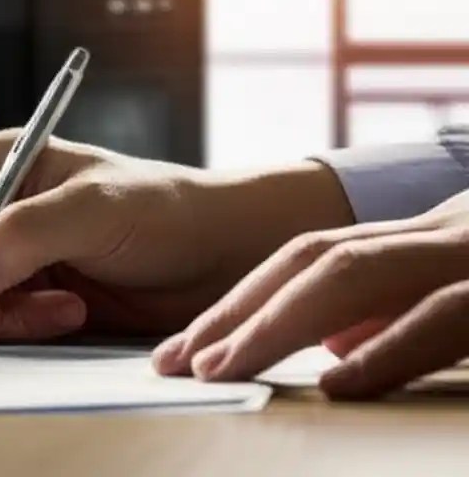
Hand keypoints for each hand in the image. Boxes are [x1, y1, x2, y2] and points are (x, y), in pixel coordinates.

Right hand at [0, 131, 354, 342]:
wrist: (220, 261)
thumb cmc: (166, 213)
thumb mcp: (96, 210)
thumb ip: (25, 235)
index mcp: (1, 165)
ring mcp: (6, 260)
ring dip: (0, 316)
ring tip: (64, 311)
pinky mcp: (24, 302)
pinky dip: (21, 331)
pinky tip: (73, 317)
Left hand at [154, 189, 468, 398]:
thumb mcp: (463, 288)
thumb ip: (397, 308)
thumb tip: (333, 341)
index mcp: (427, 236)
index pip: (312, 259)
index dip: (244, 301)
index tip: (186, 349)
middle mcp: (446, 232)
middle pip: (316, 260)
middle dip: (238, 311)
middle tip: (175, 362)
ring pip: (359, 273)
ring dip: (280, 322)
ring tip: (221, 368)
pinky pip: (445, 313)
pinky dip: (387, 350)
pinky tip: (336, 383)